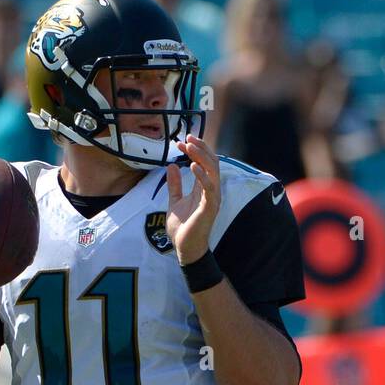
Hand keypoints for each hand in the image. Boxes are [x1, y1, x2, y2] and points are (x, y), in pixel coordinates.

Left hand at [166, 135, 220, 265]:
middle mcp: (211, 190)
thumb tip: (172, 166)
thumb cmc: (182, 228)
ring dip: (202, 156)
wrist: (184, 248)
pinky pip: (209, 187)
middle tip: (187, 137)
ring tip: (189, 146)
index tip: (180, 142)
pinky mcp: (210, 207)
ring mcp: (212, 198)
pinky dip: (202, 175)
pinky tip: (192, 165)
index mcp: (203, 188)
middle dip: (200, 147)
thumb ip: (175, 185)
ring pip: (213, 170)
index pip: (203, 163)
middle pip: (211, 162)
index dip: (194, 150)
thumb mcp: (174, 201)